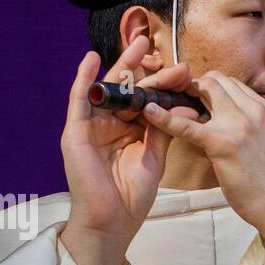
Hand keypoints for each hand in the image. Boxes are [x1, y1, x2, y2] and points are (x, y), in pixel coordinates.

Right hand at [59, 37, 195, 243]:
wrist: (112, 221)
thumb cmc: (132, 195)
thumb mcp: (155, 157)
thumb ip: (166, 130)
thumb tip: (188, 107)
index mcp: (131, 130)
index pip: (148, 100)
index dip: (165, 86)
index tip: (187, 73)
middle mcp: (111, 124)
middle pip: (129, 90)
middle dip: (147, 69)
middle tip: (161, 47)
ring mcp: (93, 126)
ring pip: (108, 90)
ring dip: (121, 66)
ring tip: (137, 44)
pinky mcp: (76, 132)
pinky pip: (78, 100)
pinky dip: (84, 79)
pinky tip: (91, 59)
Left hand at [141, 71, 264, 264]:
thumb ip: (249, 127)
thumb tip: (228, 122)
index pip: (232, 83)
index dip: (211, 88)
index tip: (197, 98)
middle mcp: (254, 110)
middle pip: (217, 80)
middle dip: (196, 87)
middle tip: (180, 101)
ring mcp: (239, 124)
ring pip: (203, 89)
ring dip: (184, 95)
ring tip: (167, 104)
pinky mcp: (222, 142)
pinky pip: (187, 123)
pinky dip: (165, 117)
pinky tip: (149, 112)